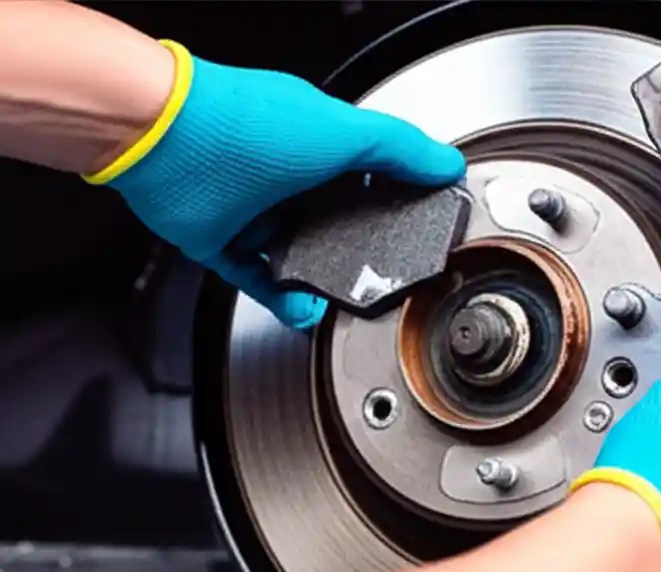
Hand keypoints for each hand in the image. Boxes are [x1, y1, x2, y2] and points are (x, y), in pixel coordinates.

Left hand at [93, 42, 464, 328]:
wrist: (165, 142)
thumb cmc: (249, 125)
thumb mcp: (347, 132)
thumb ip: (401, 150)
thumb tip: (446, 166)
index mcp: (319, 143)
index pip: (370, 174)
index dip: (396, 198)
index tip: (418, 225)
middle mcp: (285, 176)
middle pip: (335, 221)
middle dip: (359, 250)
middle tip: (384, 275)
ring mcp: (251, 209)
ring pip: (298, 255)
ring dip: (321, 281)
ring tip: (344, 301)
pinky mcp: (221, 241)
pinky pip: (258, 280)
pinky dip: (282, 299)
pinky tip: (304, 309)